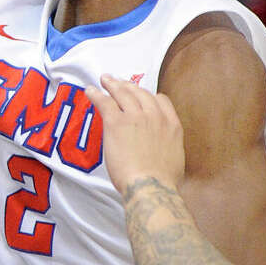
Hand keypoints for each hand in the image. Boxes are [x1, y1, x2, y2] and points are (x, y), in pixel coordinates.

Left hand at [87, 74, 186, 193]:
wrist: (151, 185)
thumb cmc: (162, 180)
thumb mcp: (175, 157)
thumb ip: (168, 144)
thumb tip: (161, 147)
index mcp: (172, 125)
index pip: (161, 100)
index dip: (149, 95)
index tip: (141, 95)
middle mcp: (155, 116)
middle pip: (140, 93)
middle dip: (128, 85)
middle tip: (118, 82)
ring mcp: (136, 116)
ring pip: (122, 93)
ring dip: (112, 84)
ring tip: (104, 80)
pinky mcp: (116, 121)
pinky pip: (104, 102)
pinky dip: (95, 94)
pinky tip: (90, 91)